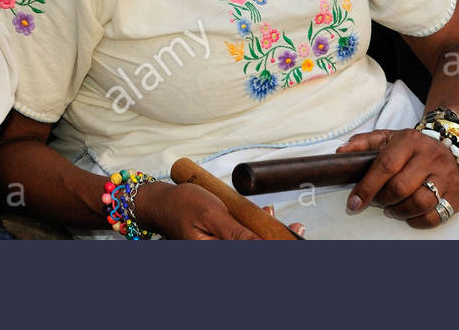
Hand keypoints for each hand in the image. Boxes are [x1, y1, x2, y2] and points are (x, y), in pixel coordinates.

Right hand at [133, 182, 303, 239]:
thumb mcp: (212, 214)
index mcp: (213, 255)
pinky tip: (264, 218)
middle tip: (295, 228)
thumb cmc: (183, 204)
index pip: (251, 256)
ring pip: (252, 247)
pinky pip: (244, 242)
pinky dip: (256, 232)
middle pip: (256, 253)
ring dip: (267, 235)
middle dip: (275, 241)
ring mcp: (221, 250)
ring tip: (275, 216)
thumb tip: (264, 247)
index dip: (274, 249)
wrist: (162, 201)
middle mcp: (218, 256)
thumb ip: (238, 235)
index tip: (295, 240)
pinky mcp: (224, 245)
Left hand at [339, 127, 458, 227]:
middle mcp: (430, 157)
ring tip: (392, 208)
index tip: (354, 202)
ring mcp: (447, 176)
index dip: (367, 187)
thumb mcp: (386, 137)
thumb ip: (362, 143)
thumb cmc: (411, 146)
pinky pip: (436, 215)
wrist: (450, 144)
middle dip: (383, 199)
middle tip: (377, 201)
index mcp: (409, 141)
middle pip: (401, 187)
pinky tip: (409, 214)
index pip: (385, 166)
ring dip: (400, 211)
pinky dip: (418, 221)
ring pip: (420, 203)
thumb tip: (341, 153)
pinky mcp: (457, 194)